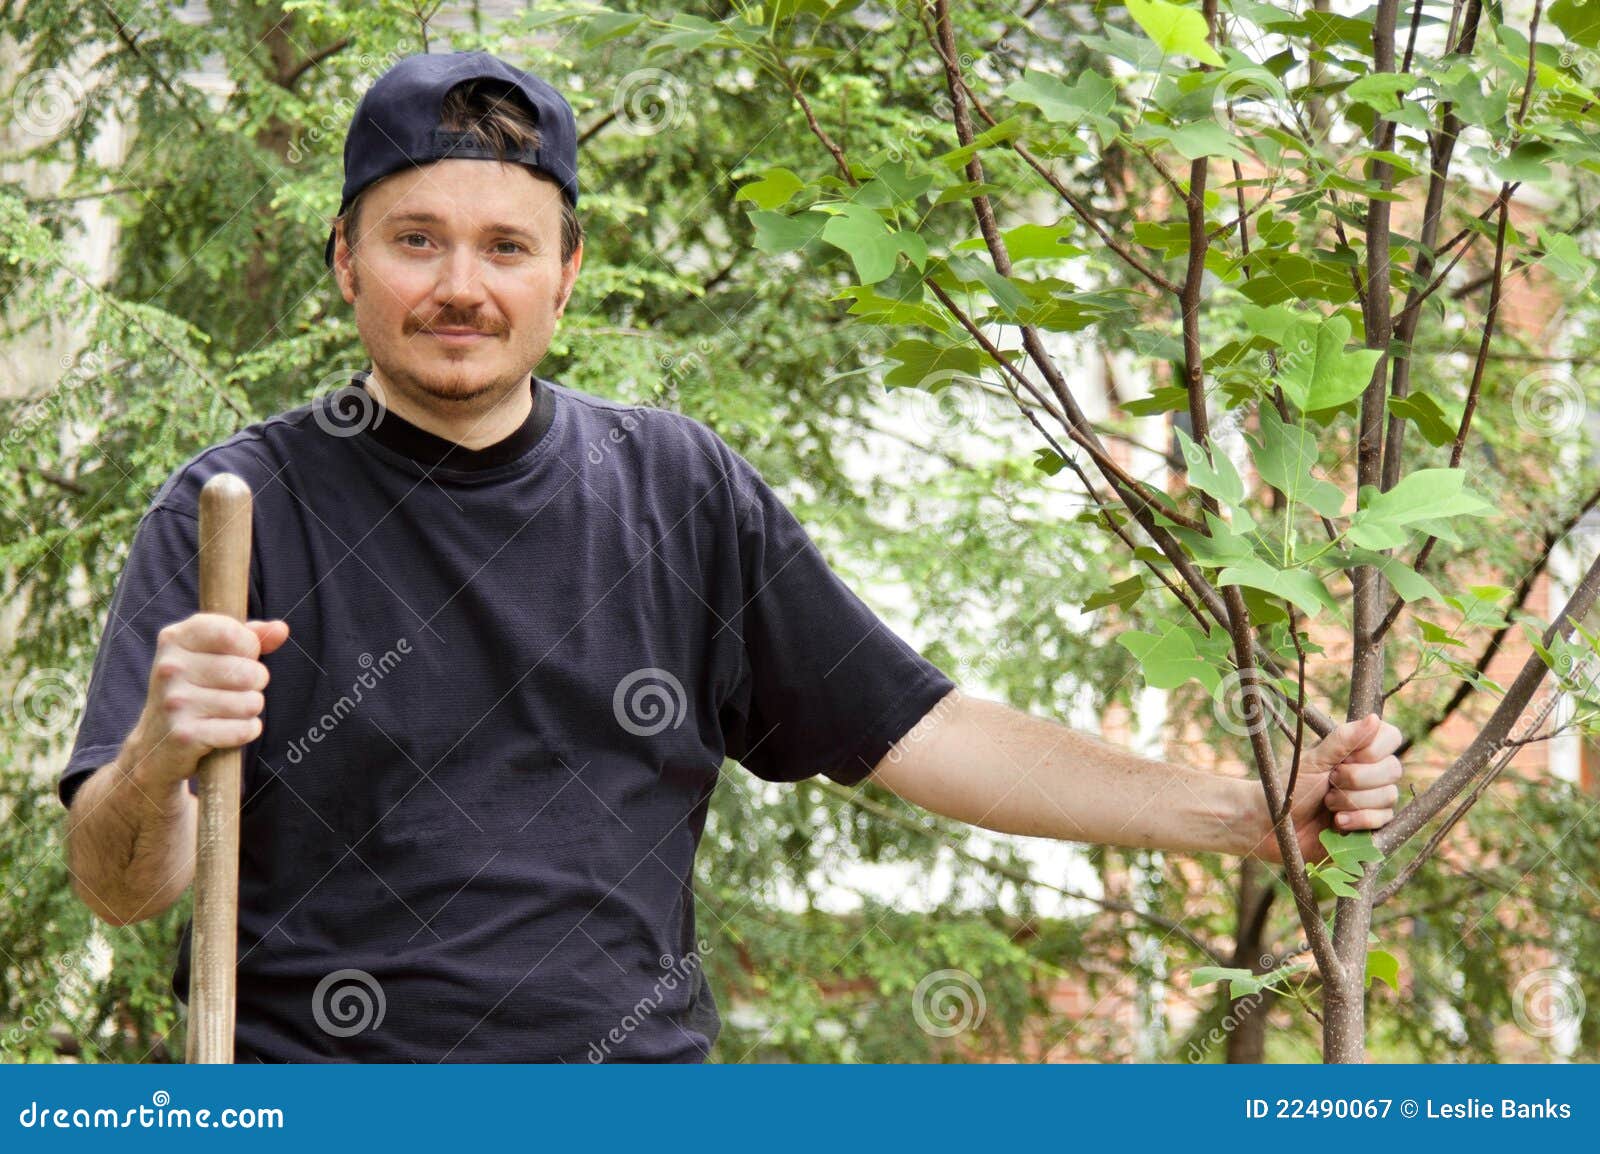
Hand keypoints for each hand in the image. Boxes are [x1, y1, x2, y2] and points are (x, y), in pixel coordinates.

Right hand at [121, 613, 290, 791]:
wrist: (156, 744)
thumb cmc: (195, 689)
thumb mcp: (214, 654)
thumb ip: (249, 637)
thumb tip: (281, 629)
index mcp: (175, 638)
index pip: (233, 634)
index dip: (250, 648)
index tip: (240, 657)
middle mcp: (170, 667)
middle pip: (249, 672)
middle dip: (256, 683)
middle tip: (239, 689)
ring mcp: (174, 701)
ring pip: (251, 703)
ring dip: (251, 709)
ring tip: (232, 710)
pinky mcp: (184, 734)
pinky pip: (242, 730)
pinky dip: (247, 731)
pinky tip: (230, 729)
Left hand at [1247, 713, 1402, 864]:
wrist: (1277, 824)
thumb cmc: (1291, 786)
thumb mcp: (1314, 760)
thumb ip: (1343, 740)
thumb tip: (1374, 718)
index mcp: (1358, 749)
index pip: (1391, 737)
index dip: (1372, 750)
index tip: (1345, 758)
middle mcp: (1371, 771)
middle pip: (1393, 768)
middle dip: (1356, 778)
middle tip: (1330, 781)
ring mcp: (1374, 797)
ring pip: (1388, 795)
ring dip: (1351, 800)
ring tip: (1328, 802)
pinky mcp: (1373, 823)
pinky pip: (1383, 819)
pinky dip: (1357, 819)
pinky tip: (1337, 822)